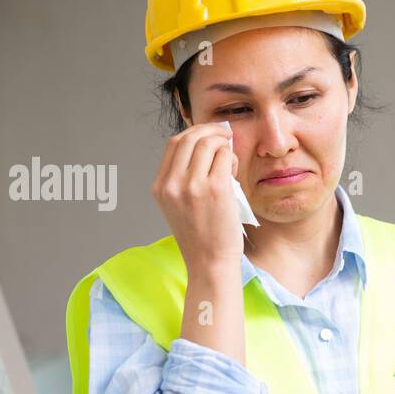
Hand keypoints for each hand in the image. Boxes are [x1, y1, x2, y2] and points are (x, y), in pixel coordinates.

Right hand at [150, 121, 242, 270]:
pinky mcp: (216, 189)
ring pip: (208, 143)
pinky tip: (234, 169)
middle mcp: (172, 184)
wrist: (210, 264)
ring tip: (230, 160)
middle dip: (210, 130)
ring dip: (223, 143)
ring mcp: (193, 186)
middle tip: (226, 134)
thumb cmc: (202, 237)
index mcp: (160, 187)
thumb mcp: (179, 206)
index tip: (209, 135)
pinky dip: (231, 157)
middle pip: (189, 138)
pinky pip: (225, 157)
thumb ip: (185, 178)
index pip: (173, 144)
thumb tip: (207, 146)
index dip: (194, 133)